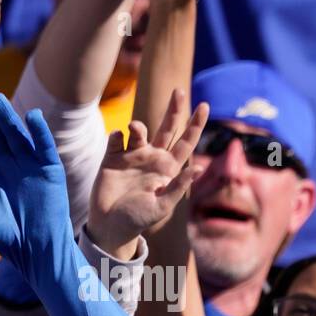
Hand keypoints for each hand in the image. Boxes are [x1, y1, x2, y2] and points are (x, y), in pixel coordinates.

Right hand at [88, 90, 207, 256]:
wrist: (111, 225)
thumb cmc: (140, 219)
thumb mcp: (163, 206)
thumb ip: (179, 187)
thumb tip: (198, 168)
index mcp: (169, 169)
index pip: (186, 143)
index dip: (195, 125)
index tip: (203, 105)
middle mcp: (153, 158)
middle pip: (167, 129)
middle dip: (173, 110)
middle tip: (178, 90)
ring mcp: (133, 156)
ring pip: (139, 130)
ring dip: (137, 126)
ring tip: (134, 128)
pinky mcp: (112, 157)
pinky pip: (116, 138)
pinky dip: (118, 135)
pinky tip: (118, 139)